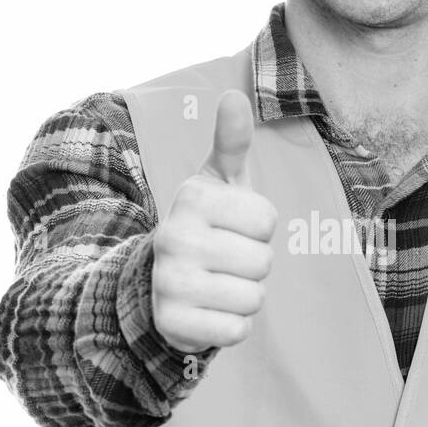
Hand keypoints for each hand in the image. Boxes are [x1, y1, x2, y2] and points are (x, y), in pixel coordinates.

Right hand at [151, 89, 276, 353]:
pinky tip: (210, 312)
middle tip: (225, 261)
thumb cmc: (207, 226)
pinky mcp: (172, 324)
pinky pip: (236, 331)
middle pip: (262, 262)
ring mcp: (170, 283)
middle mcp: (173, 237)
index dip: (259, 230)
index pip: (267, 222)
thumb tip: (235, 95)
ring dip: (245, 297)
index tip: (232, 228)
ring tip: (218, 284)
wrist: (161, 283)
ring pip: (253, 298)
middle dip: (253, 266)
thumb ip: (230, 141)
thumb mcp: (218, 183)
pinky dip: (232, 326)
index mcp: (192, 199)